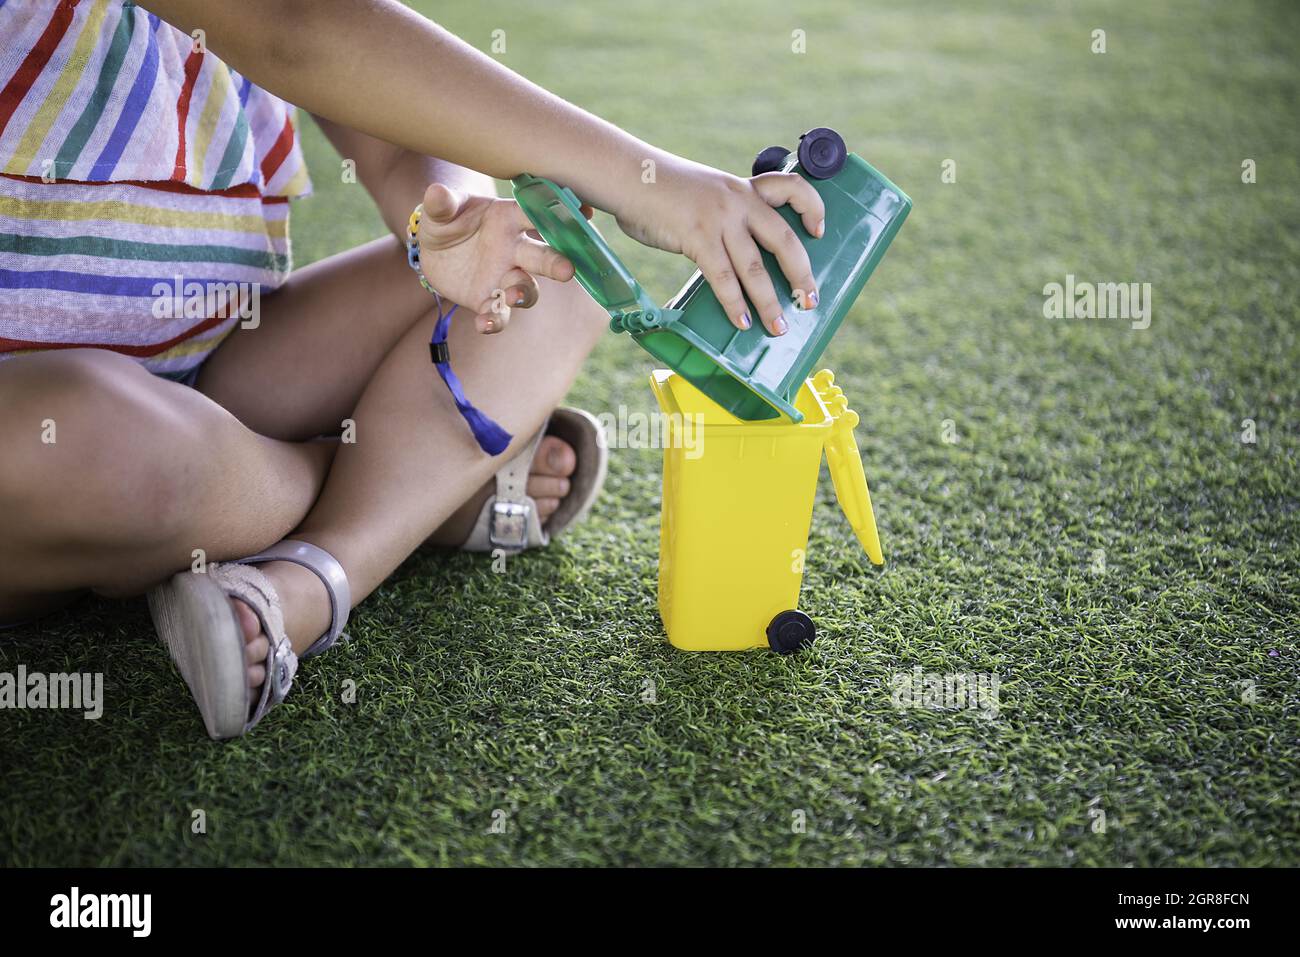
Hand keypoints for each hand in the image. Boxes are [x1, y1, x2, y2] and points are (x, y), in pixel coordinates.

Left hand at [416, 183, 576, 333]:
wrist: (433, 251)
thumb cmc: (446, 221)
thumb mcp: (440, 210)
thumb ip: (441, 204)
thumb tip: (436, 193)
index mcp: (508, 219)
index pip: (536, 215)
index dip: (560, 214)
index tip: (584, 214)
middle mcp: (514, 249)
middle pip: (542, 256)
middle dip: (555, 263)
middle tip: (567, 270)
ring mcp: (505, 277)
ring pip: (526, 288)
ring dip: (524, 293)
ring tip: (514, 297)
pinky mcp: (489, 300)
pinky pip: (498, 313)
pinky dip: (494, 320)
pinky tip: (484, 323)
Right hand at [614, 158, 825, 334]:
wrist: (630, 175)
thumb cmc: (662, 189)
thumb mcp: (704, 191)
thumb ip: (724, 216)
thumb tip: (732, 254)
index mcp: (743, 188)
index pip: (792, 188)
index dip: (812, 208)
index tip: (818, 231)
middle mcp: (738, 201)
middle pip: (783, 239)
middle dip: (801, 274)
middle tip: (810, 300)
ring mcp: (719, 219)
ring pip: (755, 267)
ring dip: (770, 302)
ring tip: (778, 326)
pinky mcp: (698, 237)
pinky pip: (723, 277)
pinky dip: (735, 303)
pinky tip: (742, 321)